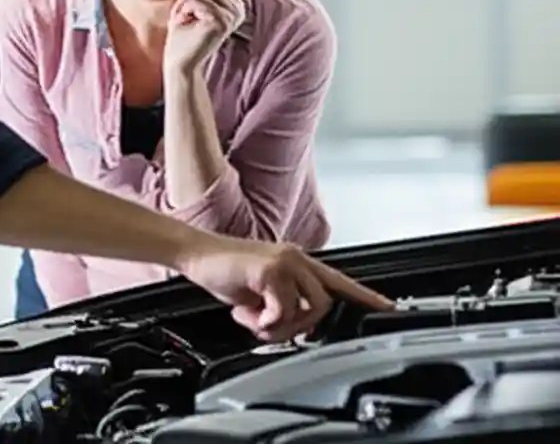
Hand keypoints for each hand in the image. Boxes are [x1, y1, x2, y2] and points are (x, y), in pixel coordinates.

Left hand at [165, 0, 245, 75]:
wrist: (180, 61)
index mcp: (236, 3)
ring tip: (185, 19)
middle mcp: (239, 8)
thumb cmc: (184, 31)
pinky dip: (183, 9)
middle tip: (186, 14)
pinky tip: (185, 23)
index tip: (193, 5)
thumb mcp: (196, 1)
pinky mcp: (222, 21)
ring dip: (184, 2)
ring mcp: (233, 14)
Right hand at [176, 232, 394, 341]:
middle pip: (325, 304)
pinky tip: (245, 313)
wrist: (195, 255)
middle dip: (300, 326)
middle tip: (269, 327)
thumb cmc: (225, 273)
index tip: (390, 309)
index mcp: (298, 263)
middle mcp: (297, 259)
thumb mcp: (260, 293)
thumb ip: (284, 304)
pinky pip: (283, 309)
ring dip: (279, 325)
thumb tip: (297, 330)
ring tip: (254, 320)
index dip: (367, 297)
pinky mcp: (271, 269)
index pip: (341, 281)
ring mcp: (286, 261)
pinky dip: (263, 320)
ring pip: (307, 309)